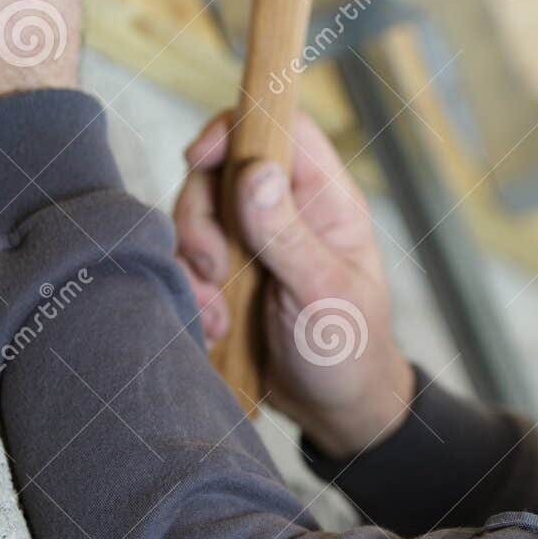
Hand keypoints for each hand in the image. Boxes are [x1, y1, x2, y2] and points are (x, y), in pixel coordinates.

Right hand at [173, 109, 414, 455]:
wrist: (337, 412)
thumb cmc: (350, 350)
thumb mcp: (323, 293)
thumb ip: (286, 233)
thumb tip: (253, 171)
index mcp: (325, 199)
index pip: (280, 127)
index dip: (235, 127)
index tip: (199, 158)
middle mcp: (287, 210)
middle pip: (220, 169)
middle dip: (202, 217)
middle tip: (216, 269)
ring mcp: (255, 241)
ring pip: (196, 216)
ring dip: (193, 262)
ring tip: (217, 312)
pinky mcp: (228, 275)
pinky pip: (187, 261)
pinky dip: (189, 291)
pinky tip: (212, 327)